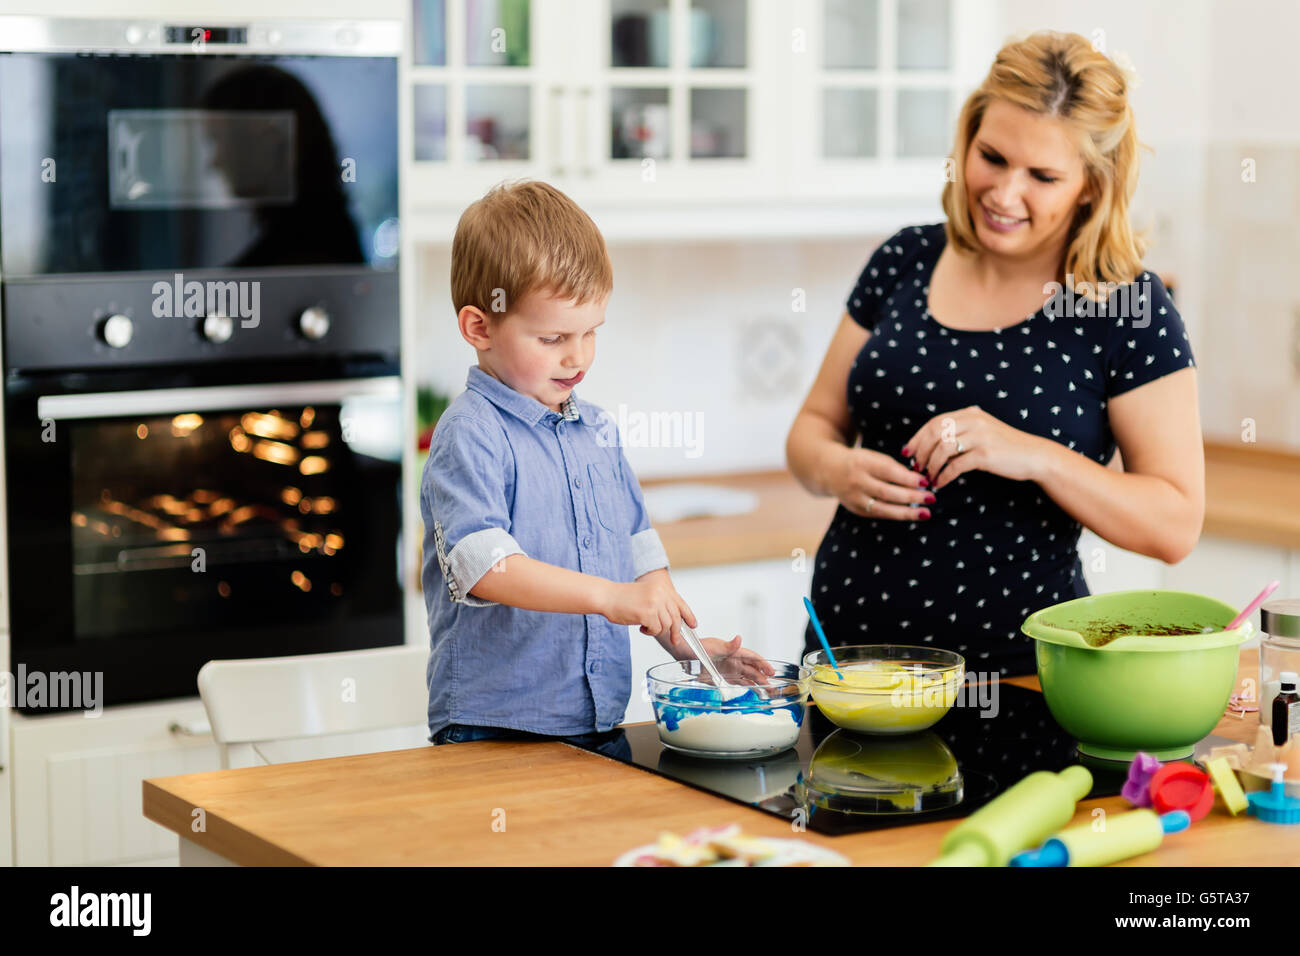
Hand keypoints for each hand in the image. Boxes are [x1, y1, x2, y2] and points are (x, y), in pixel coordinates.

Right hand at [600, 576, 696, 642]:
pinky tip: (641, 628)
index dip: (689, 616)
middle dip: (676, 631)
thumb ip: (661, 602)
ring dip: (657, 630)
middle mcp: (660, 593)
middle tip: (674, 639)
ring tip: (647, 627)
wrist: (606, 596)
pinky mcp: (647, 614)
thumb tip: (674, 619)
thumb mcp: (647, 594)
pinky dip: (649, 632)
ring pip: (666, 625)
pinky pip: (656, 630)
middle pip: (676, 617)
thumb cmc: (622, 597)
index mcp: (661, 587)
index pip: (680, 603)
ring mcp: (655, 603)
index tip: (693, 625)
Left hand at [668, 634, 776, 683]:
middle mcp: (733, 661)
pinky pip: (737, 682)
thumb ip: (728, 646)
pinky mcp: (723, 677)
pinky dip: (746, 686)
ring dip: (757, 683)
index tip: (771, 671)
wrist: (683, 653)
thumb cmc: (697, 647)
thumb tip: (739, 639)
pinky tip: (753, 691)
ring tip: (767, 691)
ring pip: (747, 676)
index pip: (752, 658)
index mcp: (733, 652)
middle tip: (773, 686)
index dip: (762, 664)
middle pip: (752, 669)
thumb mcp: (713, 647)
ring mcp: (729, 669)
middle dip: (763, 677)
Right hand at [826, 443, 933, 521]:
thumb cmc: (859, 461)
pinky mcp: (856, 510)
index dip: (907, 478)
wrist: (829, 470)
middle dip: (911, 497)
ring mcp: (854, 498)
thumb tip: (918, 480)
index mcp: (861, 462)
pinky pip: (879, 514)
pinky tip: (911, 515)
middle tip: (931, 498)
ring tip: (925, 513)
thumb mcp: (872, 456)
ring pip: (883, 508)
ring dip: (906, 512)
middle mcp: (856, 481)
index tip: (925, 482)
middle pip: (887, 492)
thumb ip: (892, 467)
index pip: (888, 471)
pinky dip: (896, 515)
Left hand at [901, 406, 1052, 490]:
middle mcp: (974, 421)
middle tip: (915, 467)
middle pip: (935, 433)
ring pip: (942, 449)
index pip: (935, 422)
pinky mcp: (985, 455)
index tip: (908, 452)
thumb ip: (959, 432)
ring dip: (931, 465)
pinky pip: (956, 465)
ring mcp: (980, 437)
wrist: (1034, 456)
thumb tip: (928, 445)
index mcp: (970, 414)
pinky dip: (944, 476)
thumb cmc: (1004, 448)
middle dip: (920, 452)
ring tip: (927, 477)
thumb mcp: (981, 432)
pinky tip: (940, 483)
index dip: (918, 437)